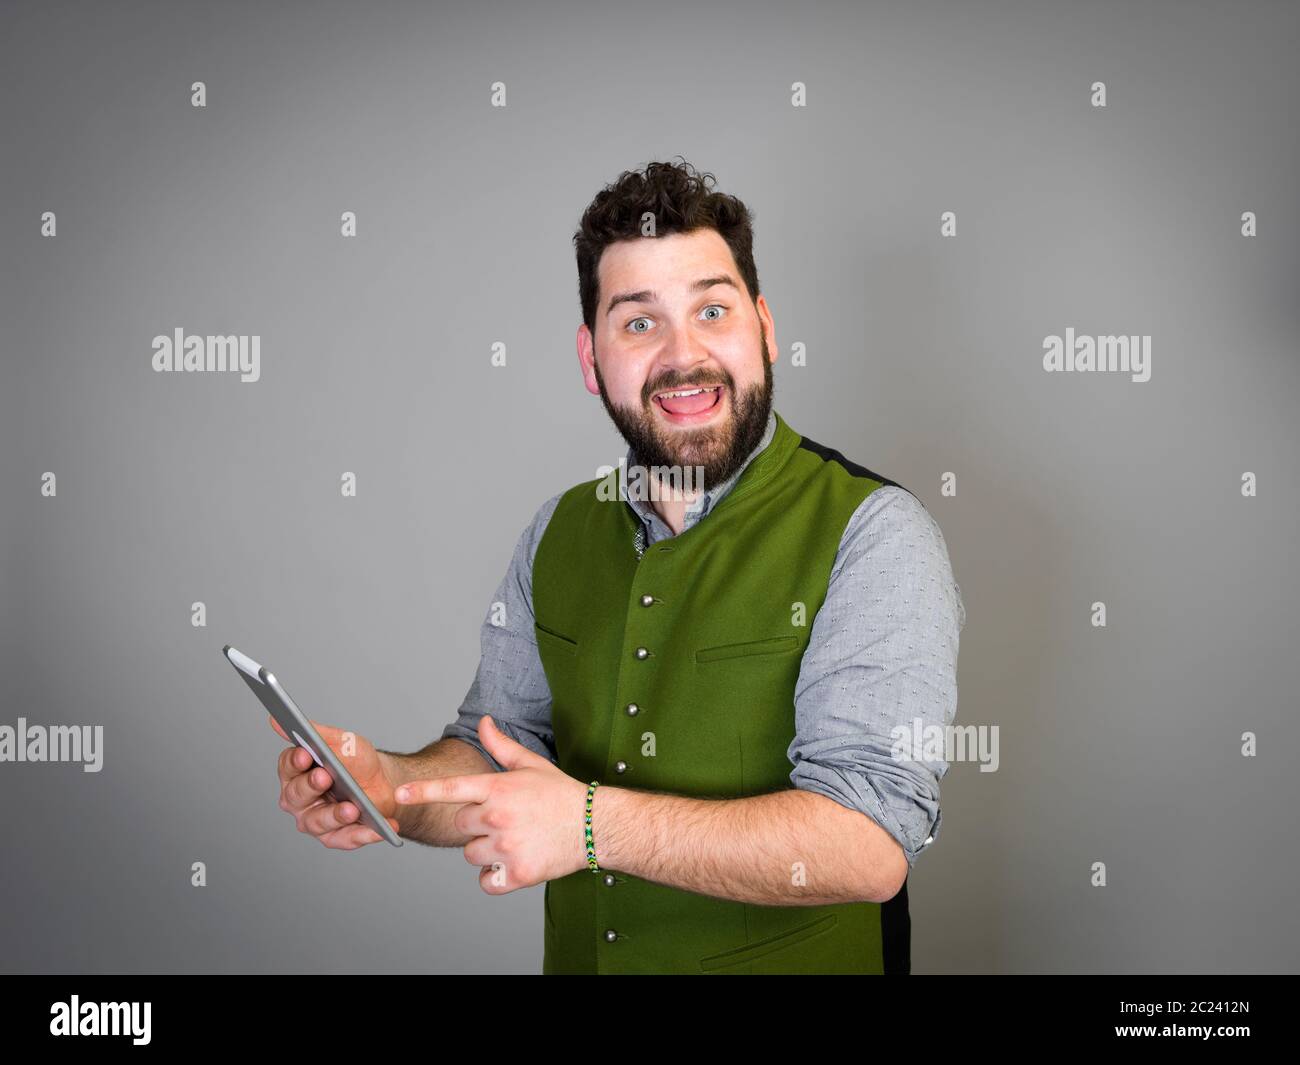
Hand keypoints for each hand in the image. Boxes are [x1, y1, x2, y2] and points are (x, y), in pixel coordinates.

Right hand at [271, 716, 400, 849]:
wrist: (382, 782)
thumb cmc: (356, 761)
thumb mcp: (341, 741)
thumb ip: (314, 733)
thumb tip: (276, 722)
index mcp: (296, 772)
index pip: (287, 766)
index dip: (295, 762)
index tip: (305, 754)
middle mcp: (298, 799)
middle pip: (296, 795)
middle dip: (311, 786)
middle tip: (326, 776)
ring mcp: (314, 820)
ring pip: (317, 821)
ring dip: (335, 814)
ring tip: (353, 809)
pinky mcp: (334, 836)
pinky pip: (345, 838)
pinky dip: (363, 834)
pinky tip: (379, 828)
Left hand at [393, 714, 588, 891]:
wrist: (594, 825)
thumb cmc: (561, 794)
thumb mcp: (531, 763)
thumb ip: (501, 745)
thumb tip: (485, 721)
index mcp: (498, 788)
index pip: (452, 788)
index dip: (422, 792)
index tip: (399, 795)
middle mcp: (498, 817)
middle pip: (459, 825)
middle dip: (476, 824)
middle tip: (505, 820)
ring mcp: (507, 847)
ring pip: (471, 854)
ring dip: (486, 851)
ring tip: (514, 840)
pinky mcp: (517, 873)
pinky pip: (486, 881)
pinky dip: (495, 877)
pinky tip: (514, 863)